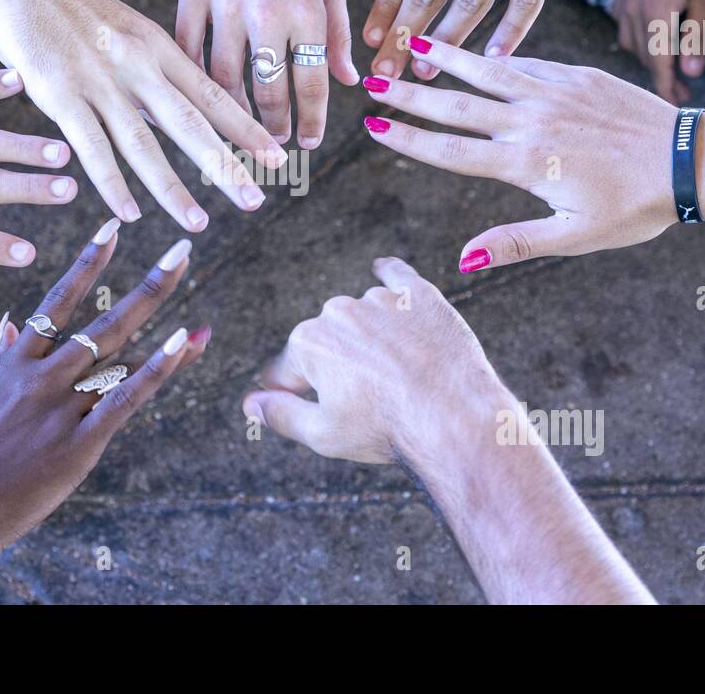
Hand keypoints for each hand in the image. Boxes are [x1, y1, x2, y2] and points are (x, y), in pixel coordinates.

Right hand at [0, 0, 285, 225]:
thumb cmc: (71, 4)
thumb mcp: (126, 29)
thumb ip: (153, 72)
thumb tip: (178, 114)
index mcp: (157, 47)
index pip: (212, 94)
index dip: (246, 129)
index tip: (277, 159)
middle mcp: (136, 64)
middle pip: (191, 123)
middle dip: (227, 166)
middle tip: (257, 201)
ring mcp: (98, 80)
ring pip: (144, 143)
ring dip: (173, 188)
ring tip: (198, 224)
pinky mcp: (58, 93)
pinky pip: (91, 146)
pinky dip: (112, 184)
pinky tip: (130, 214)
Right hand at [0, 224, 210, 599]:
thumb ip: (1, 360)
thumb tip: (13, 323)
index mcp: (14, 362)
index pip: (59, 300)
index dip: (89, 262)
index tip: (114, 229)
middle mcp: (42, 377)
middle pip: (105, 321)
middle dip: (148, 286)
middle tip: (183, 252)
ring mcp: (62, 409)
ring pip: (120, 356)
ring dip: (164, 325)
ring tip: (198, 310)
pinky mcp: (78, 444)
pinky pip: (125, 400)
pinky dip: (155, 370)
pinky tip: (183, 344)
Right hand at [174, 0, 356, 149]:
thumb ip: (338, 34)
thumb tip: (349, 82)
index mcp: (306, 10)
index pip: (311, 83)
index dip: (310, 121)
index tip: (308, 144)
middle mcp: (266, 11)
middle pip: (268, 90)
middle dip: (273, 126)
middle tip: (274, 143)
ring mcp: (225, 3)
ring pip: (224, 78)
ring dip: (233, 112)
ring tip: (241, 127)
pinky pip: (190, 49)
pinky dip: (195, 78)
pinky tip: (204, 95)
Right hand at [245, 254, 656, 604]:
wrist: (455, 416)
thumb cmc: (386, 429)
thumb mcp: (323, 434)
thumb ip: (280, 414)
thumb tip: (249, 404)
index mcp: (308, 342)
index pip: (287, 369)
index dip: (291, 391)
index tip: (300, 402)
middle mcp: (339, 312)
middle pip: (325, 339)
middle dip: (334, 363)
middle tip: (359, 397)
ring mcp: (380, 300)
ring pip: (361, 315)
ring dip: (366, 336)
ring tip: (391, 373)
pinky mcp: (419, 295)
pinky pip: (396, 276)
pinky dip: (389, 275)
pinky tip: (383, 270)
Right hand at [362, 37, 677, 270]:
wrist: (690, 160)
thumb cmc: (635, 208)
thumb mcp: (575, 237)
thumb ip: (515, 242)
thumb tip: (463, 261)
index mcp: (527, 163)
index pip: (452, 150)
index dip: (408, 139)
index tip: (373, 126)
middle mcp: (533, 122)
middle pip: (457, 105)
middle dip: (410, 94)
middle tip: (372, 80)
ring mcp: (555, 93)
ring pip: (488, 71)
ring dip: (446, 59)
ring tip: (412, 43)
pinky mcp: (577, 76)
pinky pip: (525, 63)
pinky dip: (493, 57)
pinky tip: (474, 52)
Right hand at [613, 0, 704, 103]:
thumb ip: (698, 34)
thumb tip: (692, 72)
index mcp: (655, 14)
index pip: (659, 65)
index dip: (669, 89)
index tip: (681, 105)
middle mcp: (631, 12)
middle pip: (645, 57)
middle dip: (662, 75)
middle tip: (685, 89)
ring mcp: (622, 1)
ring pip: (632, 44)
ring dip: (650, 57)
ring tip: (672, 64)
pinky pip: (625, 26)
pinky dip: (639, 38)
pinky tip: (655, 35)